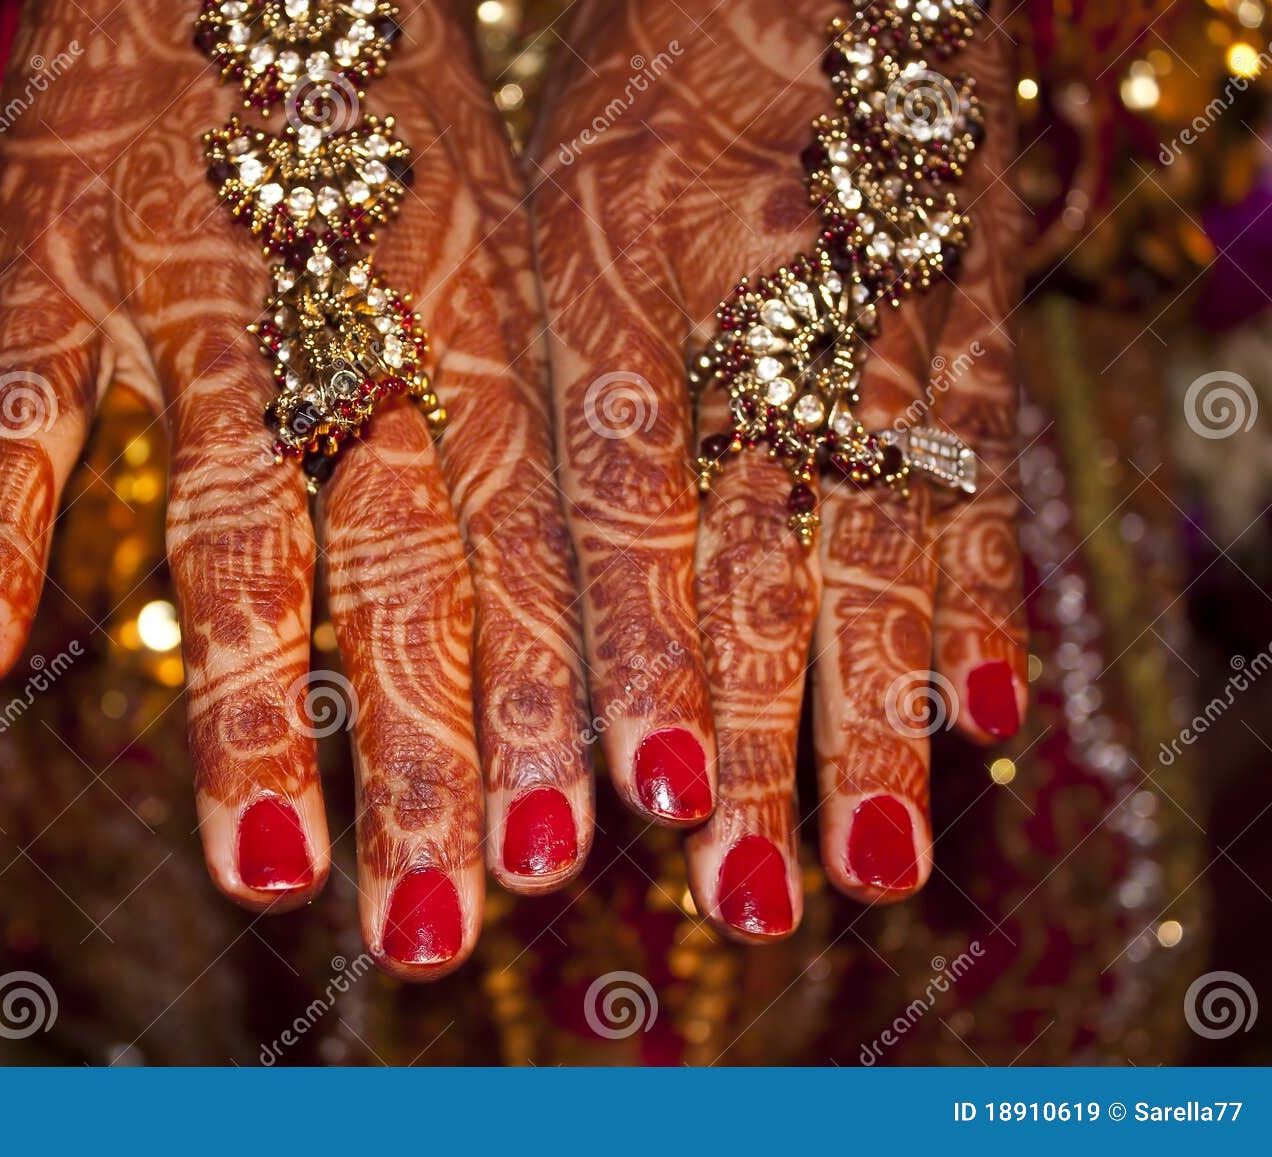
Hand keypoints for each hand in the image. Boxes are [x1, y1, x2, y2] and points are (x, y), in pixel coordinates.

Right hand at [0, 0, 588, 978]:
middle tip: (443, 924)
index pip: (533, 534)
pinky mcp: (57, 250)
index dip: (554, 687)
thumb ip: (518, 419)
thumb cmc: (393, 107)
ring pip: (237, 517)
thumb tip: (575, 612)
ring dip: (256, 702)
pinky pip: (21, 399)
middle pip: (408, 563)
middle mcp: (359, 311)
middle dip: (430, 750)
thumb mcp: (497, 236)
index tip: (570, 842)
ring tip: (270, 872)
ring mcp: (203, 284)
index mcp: (484, 307)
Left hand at [529, 0, 1025, 937]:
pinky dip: (981, 605)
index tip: (640, 799)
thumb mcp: (536, 203)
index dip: (640, 654)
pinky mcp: (963, 325)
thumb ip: (504, 378)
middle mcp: (760, 333)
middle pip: (758, 567)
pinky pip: (977, 478)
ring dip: (871, 717)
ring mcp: (879, 336)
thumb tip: (432, 544)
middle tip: (742, 900)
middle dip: (751, 741)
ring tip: (878, 866)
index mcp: (623, 298)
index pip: (626, 505)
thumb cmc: (642, 86)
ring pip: (874, 553)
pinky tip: (989, 719)